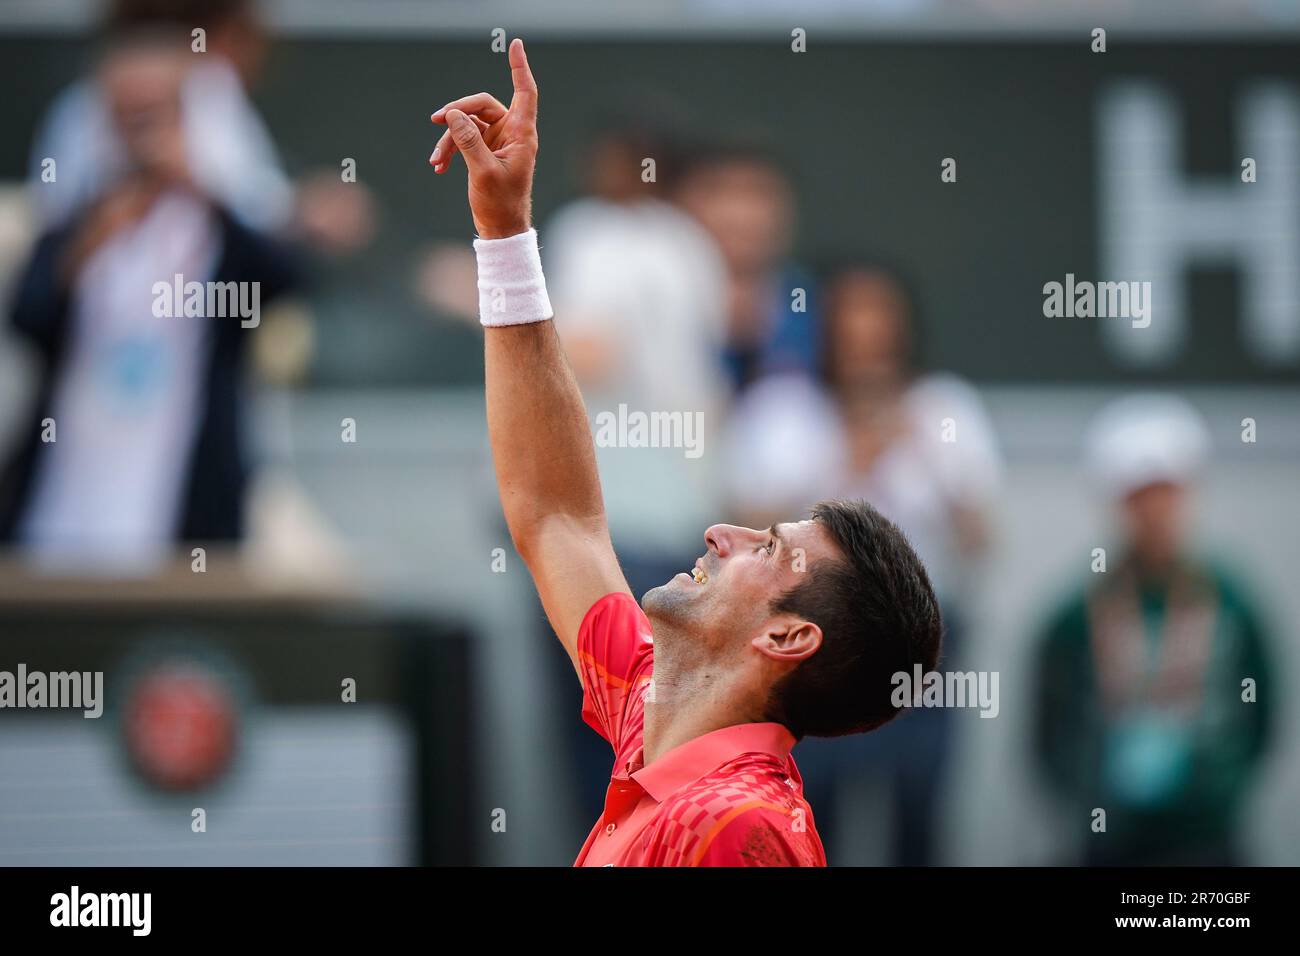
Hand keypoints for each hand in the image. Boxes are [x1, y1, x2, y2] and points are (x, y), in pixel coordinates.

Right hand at [429, 38, 538, 239]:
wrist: (500, 229)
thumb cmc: (501, 204)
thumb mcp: (483, 172)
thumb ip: (469, 141)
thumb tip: (454, 114)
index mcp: (522, 135)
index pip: (525, 93)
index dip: (520, 69)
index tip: (516, 46)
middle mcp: (511, 135)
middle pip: (483, 106)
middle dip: (458, 112)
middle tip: (436, 121)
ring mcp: (497, 142)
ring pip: (468, 124)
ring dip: (449, 140)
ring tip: (436, 160)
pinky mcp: (484, 152)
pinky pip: (463, 140)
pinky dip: (450, 150)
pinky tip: (438, 166)